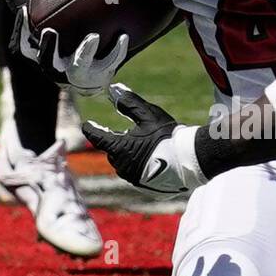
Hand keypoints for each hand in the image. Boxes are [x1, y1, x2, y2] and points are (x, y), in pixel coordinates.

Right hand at [3, 0, 129, 93]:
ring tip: (93, 37)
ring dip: (85, 52)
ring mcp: (77, 76)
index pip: (22, 46)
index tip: (24, 10)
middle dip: (48, 49)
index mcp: (39, 57)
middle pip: (46, 63)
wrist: (89, 77)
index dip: (21, 30)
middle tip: (50, 31)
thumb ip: (26, 9)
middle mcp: (55, 69)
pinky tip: (123, 36)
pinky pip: (108, 65)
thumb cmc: (61, 48)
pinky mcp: (98, 78)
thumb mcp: (43, 29)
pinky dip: (115, 51)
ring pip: (78, 67)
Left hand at [83, 84, 204, 194]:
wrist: (187, 161)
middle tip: (125, 133)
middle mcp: (121, 165)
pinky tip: (150, 158)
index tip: (88, 124)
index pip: (97, 137)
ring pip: (122, 162)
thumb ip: (130, 103)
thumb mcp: (148, 115)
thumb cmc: (167, 137)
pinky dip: (137, 163)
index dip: (91, 129)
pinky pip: (134, 172)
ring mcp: (131, 177)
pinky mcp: (142, 185)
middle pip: (111, 150)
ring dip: (127, 153)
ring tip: (141, 146)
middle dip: (116, 141)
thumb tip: (115, 90)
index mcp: (118, 148)